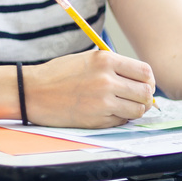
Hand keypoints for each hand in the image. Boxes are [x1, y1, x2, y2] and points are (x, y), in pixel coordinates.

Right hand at [23, 50, 155, 127]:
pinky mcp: (97, 119)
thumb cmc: (60, 74)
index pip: (145, 72)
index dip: (149, 80)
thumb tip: (142, 80)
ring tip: (125, 106)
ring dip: (135, 109)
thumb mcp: (89, 59)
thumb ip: (116, 67)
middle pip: (145, 93)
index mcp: (106, 60)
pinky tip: (109, 112)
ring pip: (138, 110)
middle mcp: (107, 80)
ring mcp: (103, 102)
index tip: (145, 84)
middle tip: (139, 98)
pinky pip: (122, 121)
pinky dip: (120, 118)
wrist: (32, 92)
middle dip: (145, 97)